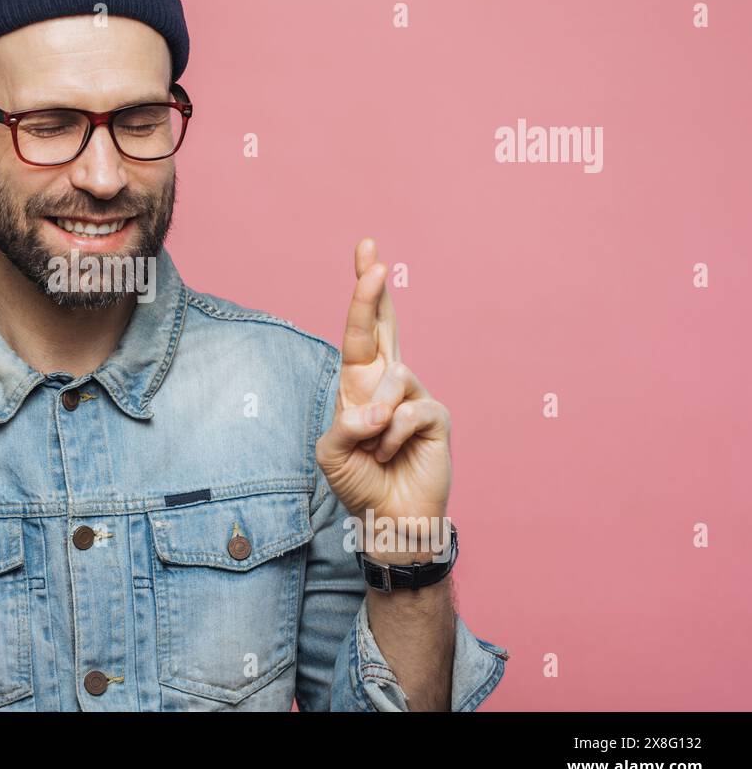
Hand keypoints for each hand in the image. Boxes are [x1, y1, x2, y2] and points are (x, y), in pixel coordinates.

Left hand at [314, 238, 450, 549]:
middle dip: (374, 290)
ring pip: (395, 377)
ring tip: (373, 445)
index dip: (363, 292)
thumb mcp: (332, 453)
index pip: (361, 329)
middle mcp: (388, 382)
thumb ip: (343, 426)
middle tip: (372, 255)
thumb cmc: (359, 481)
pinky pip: (410, 412)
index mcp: (360, 382)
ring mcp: (415, 395)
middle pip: (385, 324)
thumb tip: (370, 410)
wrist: (388, 517)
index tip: (367, 251)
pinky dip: (392, 437)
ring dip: (376, 415)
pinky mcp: (435, 417)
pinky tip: (391, 454)